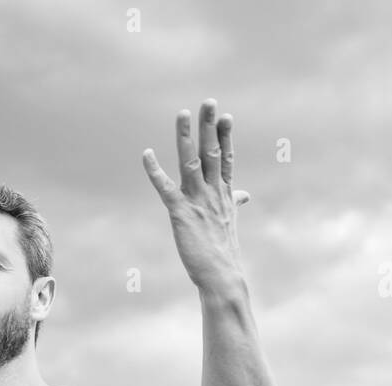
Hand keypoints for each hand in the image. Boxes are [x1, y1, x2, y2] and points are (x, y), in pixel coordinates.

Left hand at [143, 98, 249, 297]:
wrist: (222, 277)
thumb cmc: (224, 253)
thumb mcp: (229, 221)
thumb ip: (234, 202)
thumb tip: (245, 195)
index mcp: (224, 194)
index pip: (226, 158)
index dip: (226, 136)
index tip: (226, 116)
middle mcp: (213, 193)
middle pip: (212, 152)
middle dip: (210, 126)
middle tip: (208, 101)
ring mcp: (198, 201)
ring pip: (192, 162)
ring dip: (187, 138)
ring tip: (183, 113)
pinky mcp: (181, 213)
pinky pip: (165, 188)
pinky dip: (155, 171)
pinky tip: (146, 154)